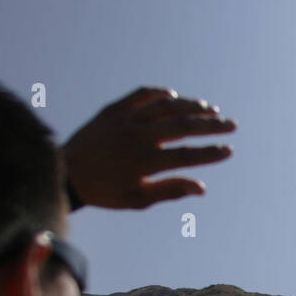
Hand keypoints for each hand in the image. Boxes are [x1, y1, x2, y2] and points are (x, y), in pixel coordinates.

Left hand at [62, 87, 235, 209]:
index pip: (186, 155)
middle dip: (211, 125)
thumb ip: (169, 191)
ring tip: (210, 109)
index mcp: (143, 162)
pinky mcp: (113, 109)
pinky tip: (176, 99)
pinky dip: (162, 95)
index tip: (229, 150)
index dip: (210, 153)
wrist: (64, 172)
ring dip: (191, 106)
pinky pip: (143, 95)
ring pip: (166, 106)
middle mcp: (136, 137)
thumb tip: (201, 187)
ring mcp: (124, 119)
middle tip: (231, 124)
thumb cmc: (103, 191)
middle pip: (182, 126)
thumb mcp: (136, 199)